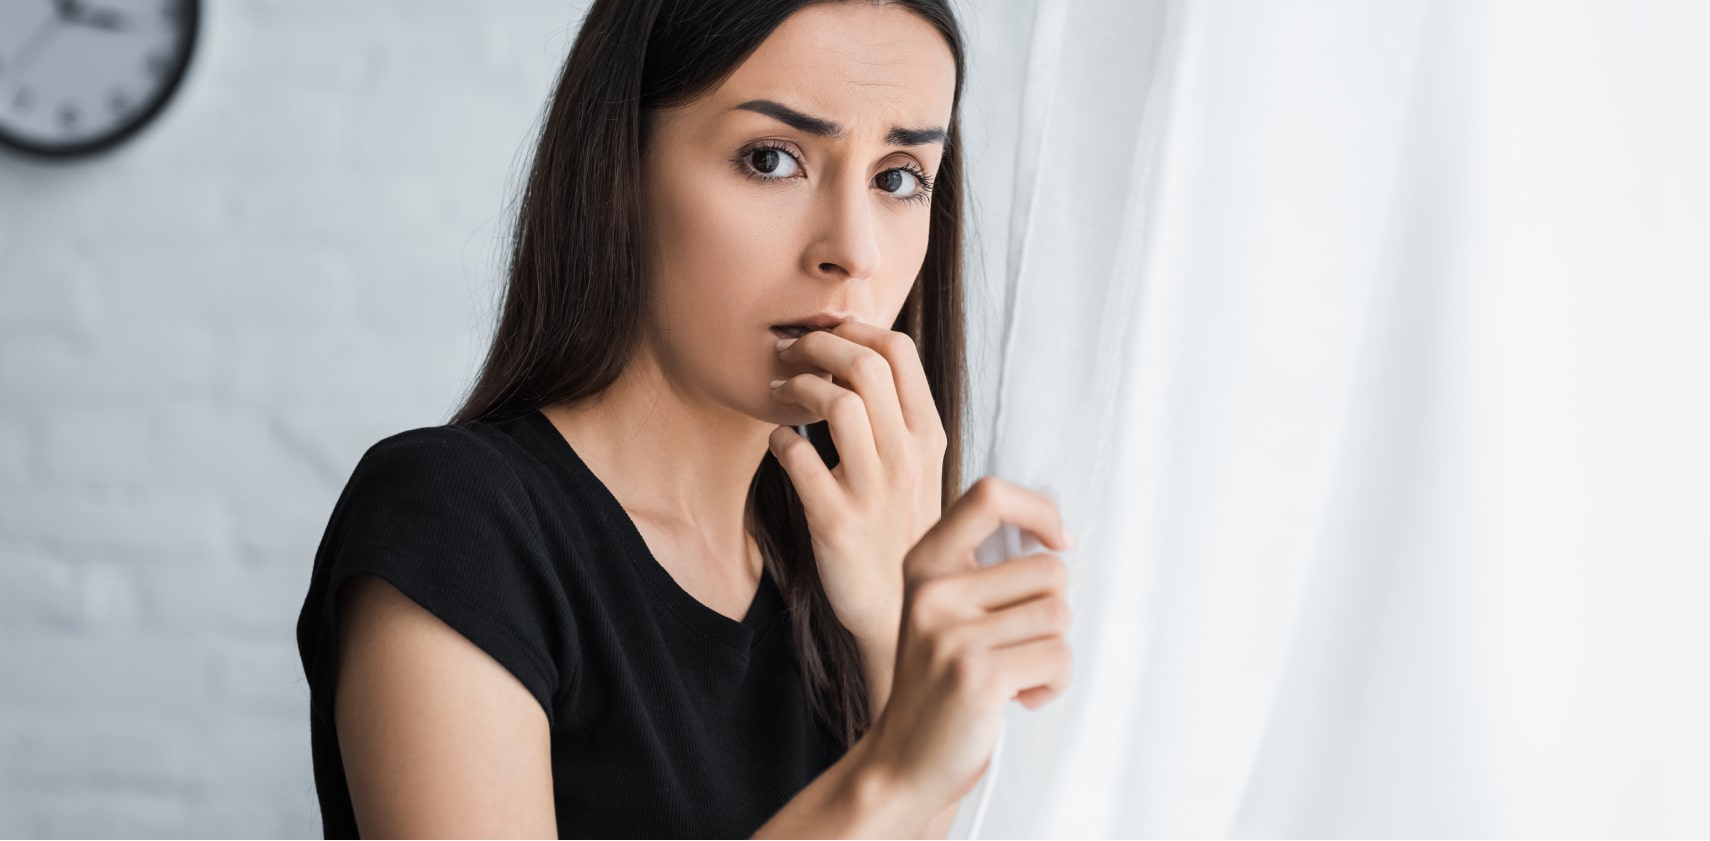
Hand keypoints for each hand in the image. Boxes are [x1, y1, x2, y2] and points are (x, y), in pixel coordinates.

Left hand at [766, 321, 947, 649]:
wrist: (898, 613)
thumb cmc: (901, 533)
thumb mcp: (920, 471)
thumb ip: (900, 420)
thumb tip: (861, 359)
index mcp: (929, 438)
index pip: (900, 352)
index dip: (857, 328)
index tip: (828, 334)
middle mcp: (908, 459)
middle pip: (866, 365)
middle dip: (819, 345)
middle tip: (792, 352)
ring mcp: (874, 491)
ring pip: (838, 403)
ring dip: (799, 385)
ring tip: (781, 391)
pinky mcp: (836, 522)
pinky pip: (798, 458)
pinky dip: (779, 439)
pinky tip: (777, 442)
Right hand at [861, 477, 1074, 814]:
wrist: (904, 761)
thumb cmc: (940, 685)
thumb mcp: (945, 612)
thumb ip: (984, 571)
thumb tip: (1058, 538)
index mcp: (925, 563)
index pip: (989, 495)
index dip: (1038, 510)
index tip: (1057, 541)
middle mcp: (932, 590)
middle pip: (1048, 570)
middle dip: (1052, 613)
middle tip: (1019, 645)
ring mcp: (951, 632)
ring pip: (1058, 615)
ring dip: (1053, 652)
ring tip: (1018, 674)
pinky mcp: (976, 673)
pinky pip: (1057, 658)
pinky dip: (1053, 684)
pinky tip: (1019, 697)